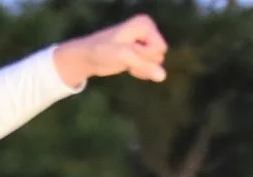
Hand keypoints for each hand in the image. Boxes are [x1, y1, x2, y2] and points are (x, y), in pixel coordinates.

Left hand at [52, 15, 167, 86]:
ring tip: (125, 62)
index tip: (127, 50)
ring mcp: (146, 43)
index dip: (143, 54)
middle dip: (142, 61)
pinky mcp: (142, 55)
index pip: (159, 49)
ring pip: (155, 64)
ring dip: (140, 67)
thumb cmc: (103, 51)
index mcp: (146, 24)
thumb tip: (163, 76)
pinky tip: (129, 68)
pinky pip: (151, 69)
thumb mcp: (124, 56)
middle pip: (158, 56)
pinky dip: (141, 72)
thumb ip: (145, 65)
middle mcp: (148, 31)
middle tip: (124, 57)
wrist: (88, 57)